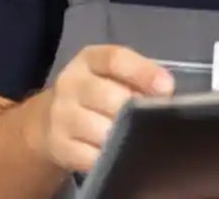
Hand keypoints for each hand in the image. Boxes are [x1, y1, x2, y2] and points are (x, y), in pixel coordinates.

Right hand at [38, 45, 174, 172]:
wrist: (51, 120)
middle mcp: (70, 83)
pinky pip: (92, 157)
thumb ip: (139, 80)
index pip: (115, 59)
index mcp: (89, 60)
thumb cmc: (97, 94)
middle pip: (107, 96)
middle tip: (152, 122)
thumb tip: (166, 98)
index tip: (166, 88)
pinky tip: (118, 156)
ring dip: (123, 137)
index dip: (143, 72)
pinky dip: (110, 159)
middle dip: (134, 111)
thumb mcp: (112, 76)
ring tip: (136, 140)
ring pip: (100, 129)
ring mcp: (61, 115)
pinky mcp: (59, 146)